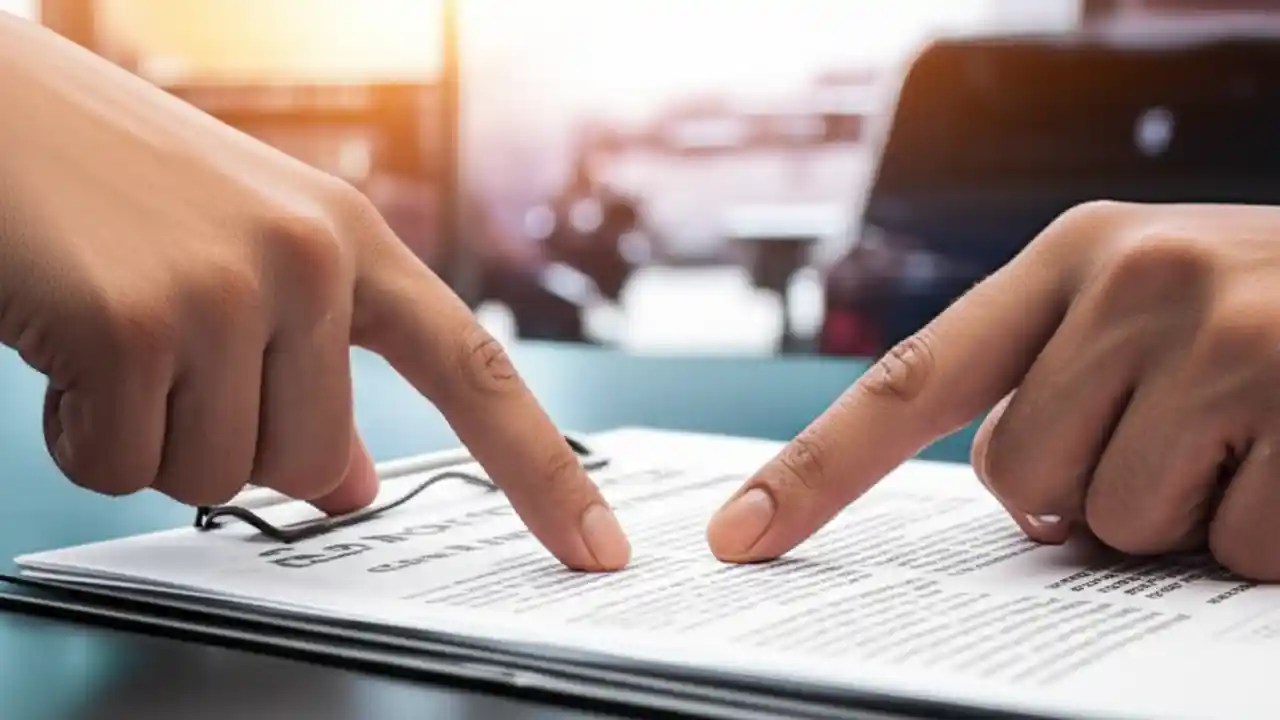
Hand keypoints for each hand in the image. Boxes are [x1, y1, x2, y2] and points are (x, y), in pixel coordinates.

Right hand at [0, 14, 628, 570]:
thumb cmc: (116, 186)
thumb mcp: (246, 264)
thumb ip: (315, 371)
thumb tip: (351, 487)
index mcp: (350, 240)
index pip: (476, 371)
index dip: (542, 470)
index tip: (595, 545)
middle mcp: (308, 259)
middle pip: (311, 464)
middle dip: (230, 438)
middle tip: (167, 355)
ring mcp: (226, 288)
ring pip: (220, 477)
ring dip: (151, 435)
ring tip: (114, 336)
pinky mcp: (132, 323)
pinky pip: (121, 466)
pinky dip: (81, 433)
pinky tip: (64, 344)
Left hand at [708, 200, 1279, 579]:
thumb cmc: (1271, 311)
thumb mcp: (1148, 310)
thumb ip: (1057, 380)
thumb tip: (1009, 500)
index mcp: (1073, 254)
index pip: (911, 379)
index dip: (817, 467)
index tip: (740, 538)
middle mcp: (1139, 274)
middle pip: (1022, 484)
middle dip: (1092, 497)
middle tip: (1180, 437)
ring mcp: (1231, 332)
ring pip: (1119, 527)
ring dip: (1181, 517)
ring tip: (1250, 440)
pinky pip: (1229, 548)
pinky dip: (1263, 537)